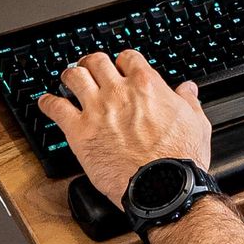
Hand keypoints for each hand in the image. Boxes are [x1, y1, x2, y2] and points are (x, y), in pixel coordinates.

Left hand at [36, 49, 212, 205]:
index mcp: (147, 85)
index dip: (122, 61)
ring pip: (74, 76)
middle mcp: (118, 92)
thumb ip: (188, 101)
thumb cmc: (180, 159)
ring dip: (71, 76)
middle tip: (90, 69)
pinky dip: (48, 103)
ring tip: (69, 80)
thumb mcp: (196, 123)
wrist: (162, 186)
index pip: (128, 57)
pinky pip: (55, 108)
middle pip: (97, 61)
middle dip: (92, 63)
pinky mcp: (79, 132)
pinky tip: (46, 103)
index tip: (121, 67)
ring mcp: (96, 110)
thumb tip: (187, 89)